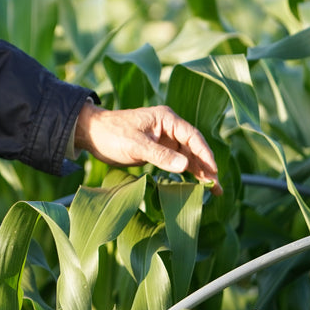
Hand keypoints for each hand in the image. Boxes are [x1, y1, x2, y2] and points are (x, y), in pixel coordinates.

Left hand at [73, 103, 221, 193]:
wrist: (92, 134)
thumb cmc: (112, 134)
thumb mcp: (135, 145)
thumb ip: (160, 155)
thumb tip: (186, 165)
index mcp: (166, 119)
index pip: (193, 136)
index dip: (204, 154)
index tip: (213, 172)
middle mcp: (169, 128)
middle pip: (194, 148)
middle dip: (206, 167)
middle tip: (216, 187)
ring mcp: (165, 140)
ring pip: (188, 156)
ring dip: (199, 172)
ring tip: (212, 190)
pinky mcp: (159, 151)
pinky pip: (177, 162)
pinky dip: (186, 172)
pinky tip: (195, 184)